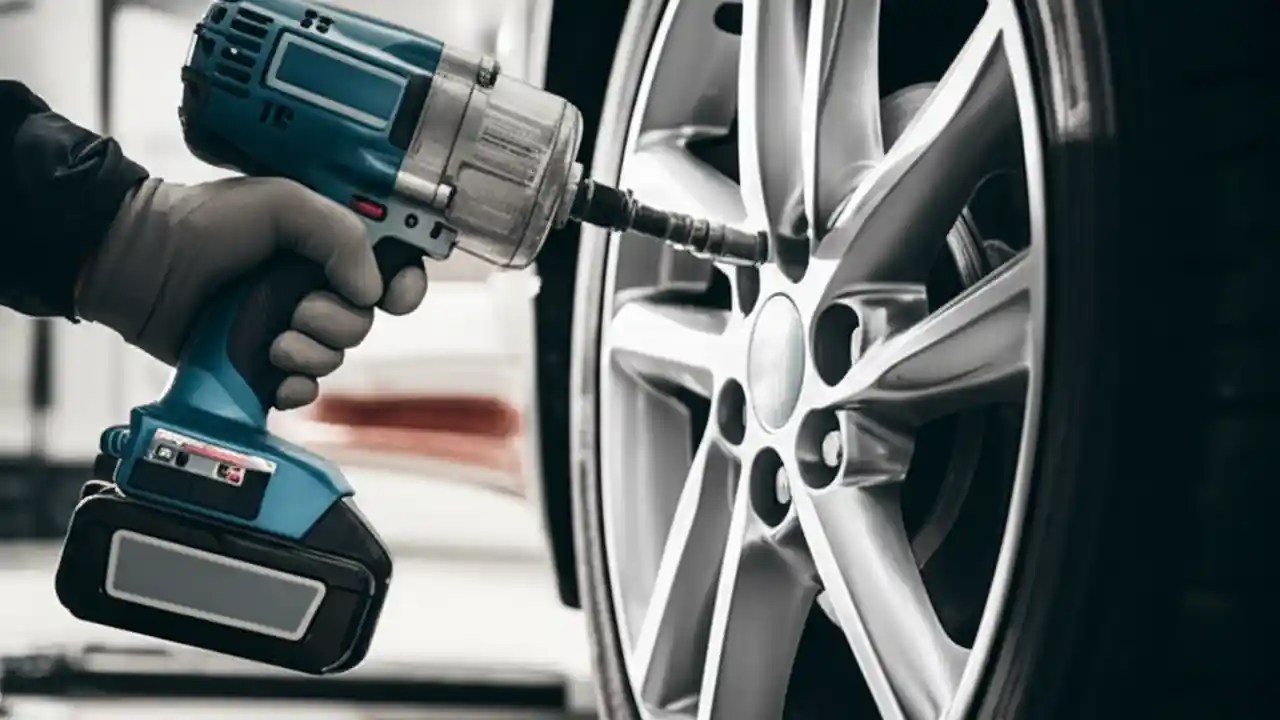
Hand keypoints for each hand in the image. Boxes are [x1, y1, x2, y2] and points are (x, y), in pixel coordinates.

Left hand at [77, 177, 426, 408]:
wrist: (139, 263)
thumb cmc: (203, 222)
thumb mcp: (280, 203)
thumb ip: (340, 234)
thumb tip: (372, 291)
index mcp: (328, 247)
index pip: (392, 270)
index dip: (405, 287)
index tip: (394, 297)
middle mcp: (315, 287)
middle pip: (365, 322)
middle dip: (338, 323)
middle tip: (298, 309)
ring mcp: (289, 329)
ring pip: (336, 358)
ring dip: (310, 354)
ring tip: (273, 342)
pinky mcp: (261, 366)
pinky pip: (304, 391)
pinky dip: (295, 388)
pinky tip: (273, 375)